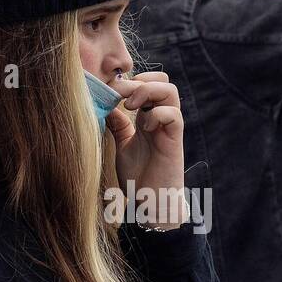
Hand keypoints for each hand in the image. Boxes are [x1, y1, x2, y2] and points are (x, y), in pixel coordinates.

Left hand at [107, 72, 186, 228]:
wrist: (150, 201)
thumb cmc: (138, 176)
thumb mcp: (123, 145)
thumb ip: (118, 125)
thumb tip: (106, 106)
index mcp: (148, 116)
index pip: (148, 82)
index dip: (130, 80)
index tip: (110, 89)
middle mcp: (161, 117)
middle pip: (163, 80)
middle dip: (140, 80)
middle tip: (120, 94)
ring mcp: (169, 127)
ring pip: (171, 91)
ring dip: (148, 92)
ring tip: (130, 106)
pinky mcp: (175, 140)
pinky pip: (174, 115)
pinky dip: (157, 114)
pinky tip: (144, 127)